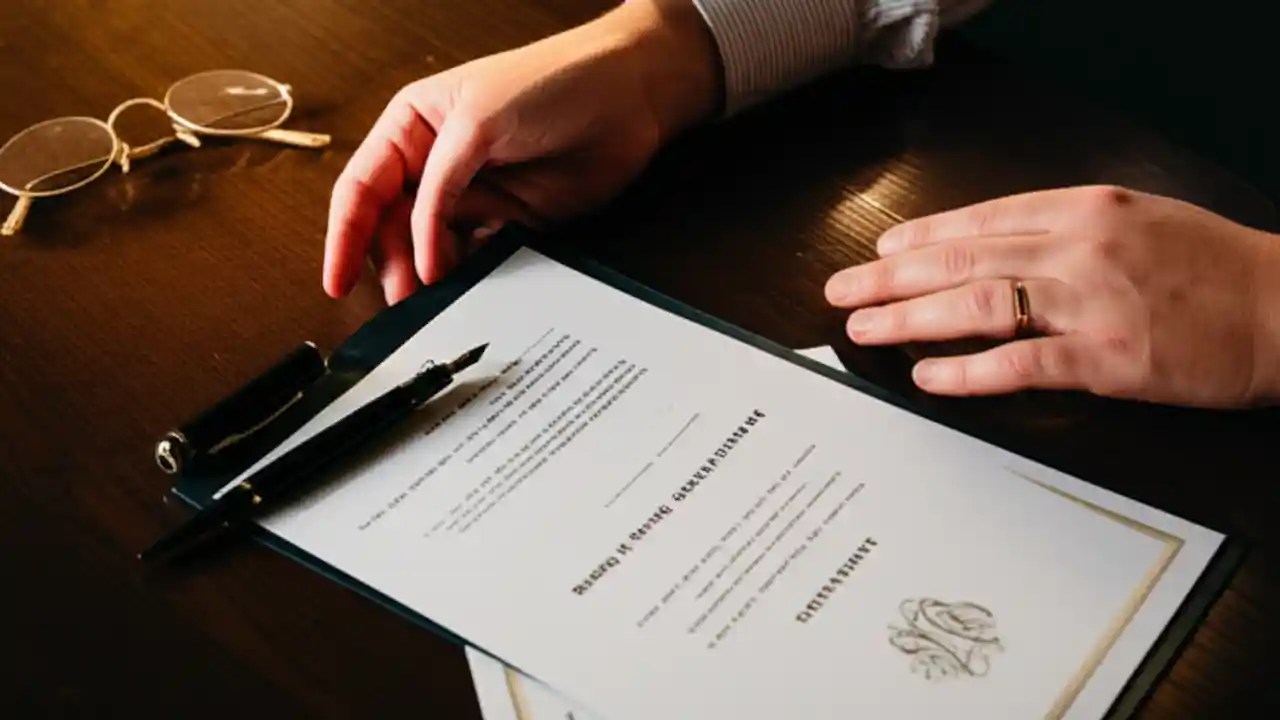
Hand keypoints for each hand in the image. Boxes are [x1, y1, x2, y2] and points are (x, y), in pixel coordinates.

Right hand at [323, 0, 719, 303]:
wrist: (630, 97)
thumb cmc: (553, 81)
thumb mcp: (479, 122)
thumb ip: (440, 187)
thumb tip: (419, 251)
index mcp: (414, 125)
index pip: (362, 187)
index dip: (345, 236)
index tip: (337, 279)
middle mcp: (436, 162)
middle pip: (391, 226)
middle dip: (390, 265)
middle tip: (402, 302)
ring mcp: (473, 194)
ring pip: (431, 248)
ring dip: (428, 278)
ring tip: (430, 306)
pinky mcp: (509, 220)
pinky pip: (476, 257)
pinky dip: (467, 278)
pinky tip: (467, 291)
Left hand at [824, 185, 1279, 407]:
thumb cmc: (1209, 266)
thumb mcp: (1133, 220)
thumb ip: (1061, 230)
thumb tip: (989, 247)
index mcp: (1084, 209)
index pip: (979, 219)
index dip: (919, 237)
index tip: (879, 249)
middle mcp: (1078, 248)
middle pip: (961, 259)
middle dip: (890, 276)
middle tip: (842, 289)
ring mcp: (1091, 303)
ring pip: (977, 306)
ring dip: (910, 318)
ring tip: (864, 327)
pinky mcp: (1108, 359)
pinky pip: (1019, 364)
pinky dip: (965, 371)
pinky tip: (927, 376)